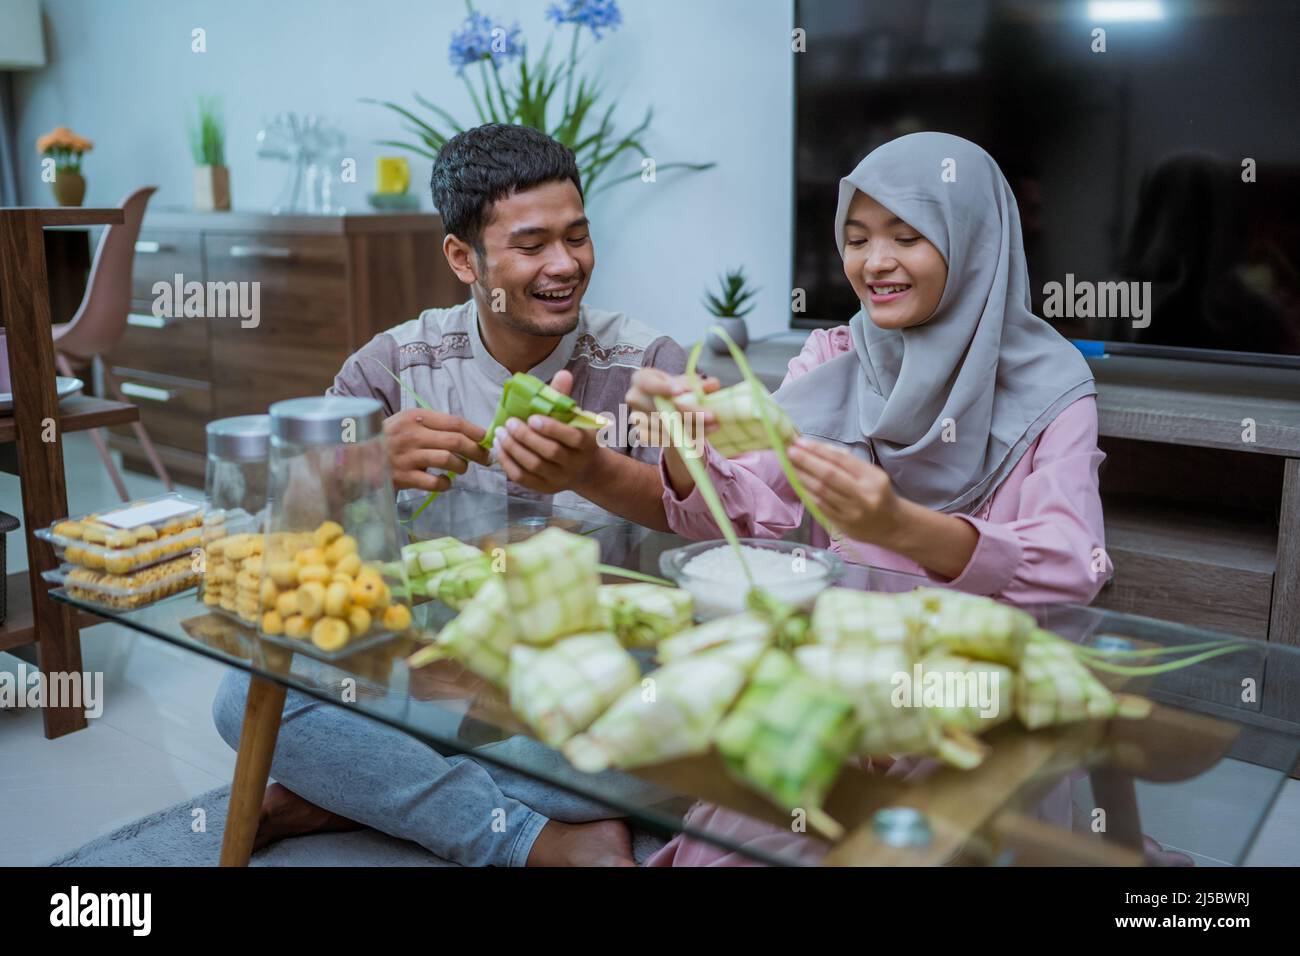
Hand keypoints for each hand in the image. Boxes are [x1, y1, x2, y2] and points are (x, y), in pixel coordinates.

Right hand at [384, 408, 489, 492]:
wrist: (355, 457)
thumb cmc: (388, 438)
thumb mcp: (406, 422)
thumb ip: (433, 425)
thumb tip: (469, 433)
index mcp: (416, 417)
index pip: (455, 422)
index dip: (476, 431)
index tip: (486, 439)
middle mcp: (412, 435)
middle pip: (456, 441)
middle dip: (476, 451)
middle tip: (485, 458)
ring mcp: (408, 457)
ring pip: (448, 461)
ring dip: (462, 466)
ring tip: (462, 469)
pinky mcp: (404, 477)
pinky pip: (435, 482)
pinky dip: (446, 484)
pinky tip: (445, 482)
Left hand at [494, 370, 600, 494]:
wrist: (585, 469)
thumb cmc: (575, 435)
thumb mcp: (574, 417)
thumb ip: (564, 397)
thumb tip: (563, 373)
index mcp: (587, 443)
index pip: (572, 437)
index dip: (551, 428)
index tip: (532, 418)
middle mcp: (575, 464)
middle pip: (550, 453)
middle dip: (526, 437)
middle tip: (510, 423)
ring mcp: (559, 479)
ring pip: (534, 466)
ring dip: (513, 449)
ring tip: (500, 433)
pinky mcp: (545, 488)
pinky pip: (523, 478)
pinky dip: (508, 463)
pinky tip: (499, 448)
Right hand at [625, 367, 718, 443]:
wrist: (663, 406)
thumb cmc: (674, 389)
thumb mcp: (686, 382)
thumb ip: (700, 384)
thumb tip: (713, 385)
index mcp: (641, 379)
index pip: (649, 383)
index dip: (664, 388)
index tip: (680, 391)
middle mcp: (634, 398)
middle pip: (661, 407)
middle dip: (688, 412)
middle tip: (711, 415)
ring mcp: (636, 418)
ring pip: (667, 425)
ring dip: (692, 427)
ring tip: (714, 425)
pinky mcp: (643, 435)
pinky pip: (666, 438)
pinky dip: (686, 436)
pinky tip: (703, 434)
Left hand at [786, 436, 900, 544]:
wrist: (893, 526)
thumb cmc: (879, 494)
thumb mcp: (872, 474)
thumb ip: (847, 462)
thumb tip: (817, 449)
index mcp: (873, 479)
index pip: (841, 460)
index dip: (819, 450)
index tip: (801, 442)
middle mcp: (864, 496)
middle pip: (829, 475)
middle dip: (806, 461)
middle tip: (789, 451)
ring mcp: (852, 512)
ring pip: (821, 491)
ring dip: (802, 476)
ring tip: (789, 465)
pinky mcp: (842, 525)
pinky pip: (819, 506)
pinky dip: (806, 492)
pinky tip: (797, 483)